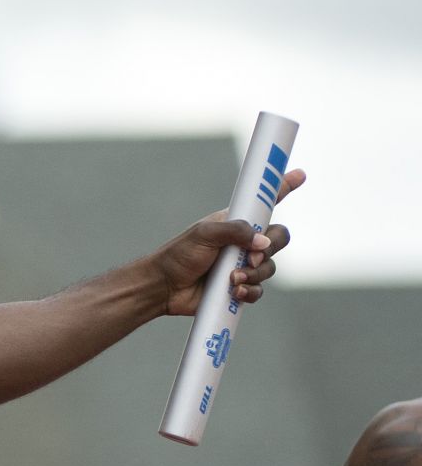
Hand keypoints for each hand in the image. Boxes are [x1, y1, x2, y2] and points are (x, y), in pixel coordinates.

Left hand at [153, 167, 306, 316]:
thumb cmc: (179, 254)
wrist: (164, 286)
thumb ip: (234, 232)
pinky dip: (250, 291)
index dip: (283, 188)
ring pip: (270, 267)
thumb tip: (262, 241)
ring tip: (231, 279)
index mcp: (236, 222)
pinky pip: (259, 289)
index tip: (300, 174)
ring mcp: (243, 265)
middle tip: (250, 257)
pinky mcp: (240, 286)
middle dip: (270, 248)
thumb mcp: (204, 234)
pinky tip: (234, 291)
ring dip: (254, 274)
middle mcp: (244, 242)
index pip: (264, 203)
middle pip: (278, 238)